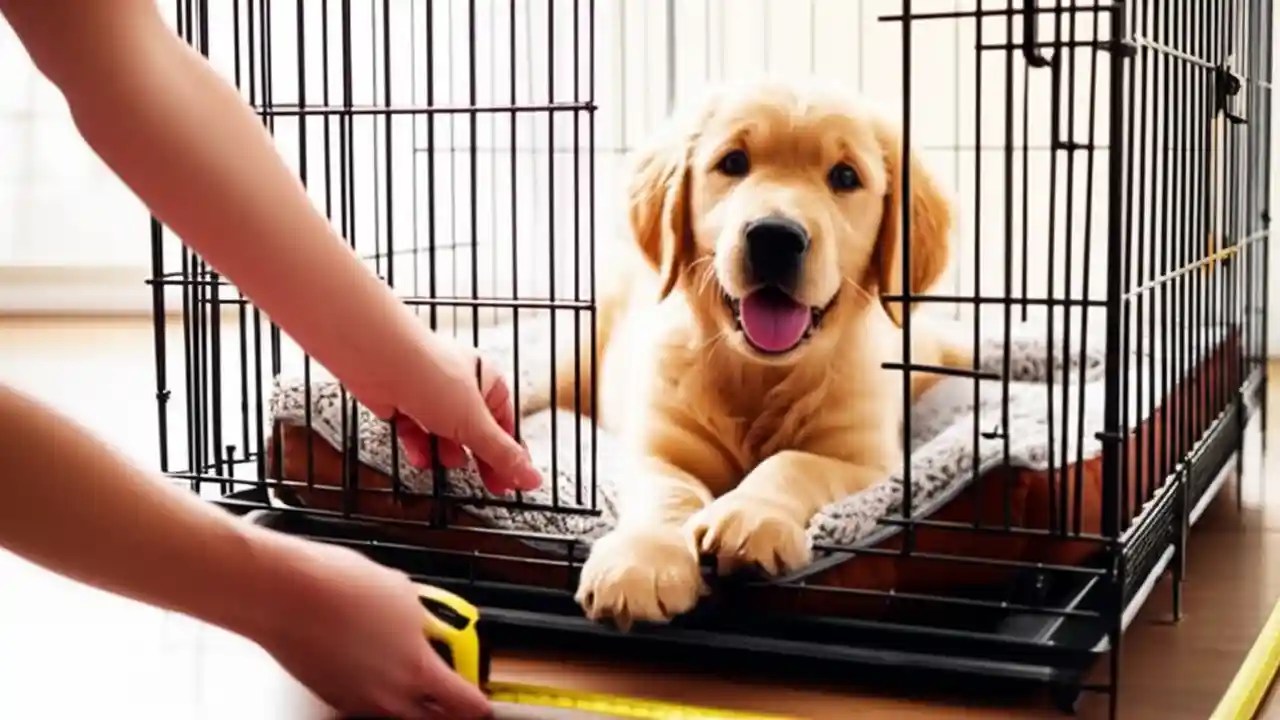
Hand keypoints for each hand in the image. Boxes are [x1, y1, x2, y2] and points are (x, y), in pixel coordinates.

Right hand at [247, 532, 491, 718]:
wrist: (285, 594)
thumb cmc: (341, 588)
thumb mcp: (405, 595)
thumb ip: (424, 621)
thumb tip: (427, 626)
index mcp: (418, 670)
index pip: (465, 704)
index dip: (479, 704)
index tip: (484, 702)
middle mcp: (389, 695)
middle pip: (432, 718)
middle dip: (445, 707)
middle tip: (449, 689)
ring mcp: (357, 700)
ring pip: (397, 712)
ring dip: (409, 699)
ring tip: (409, 670)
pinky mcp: (331, 696)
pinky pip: (365, 702)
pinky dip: (376, 690)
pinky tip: (371, 662)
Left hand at [356, 331, 542, 496]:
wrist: (379, 360)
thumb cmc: (431, 374)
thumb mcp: (475, 424)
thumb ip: (501, 455)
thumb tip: (531, 477)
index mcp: (488, 381)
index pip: (506, 425)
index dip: (508, 456)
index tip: (510, 483)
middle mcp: (460, 384)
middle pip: (475, 432)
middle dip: (477, 458)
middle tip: (485, 484)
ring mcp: (430, 393)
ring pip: (444, 433)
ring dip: (445, 452)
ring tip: (445, 463)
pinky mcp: (403, 401)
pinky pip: (416, 431)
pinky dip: (419, 446)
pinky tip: (421, 458)